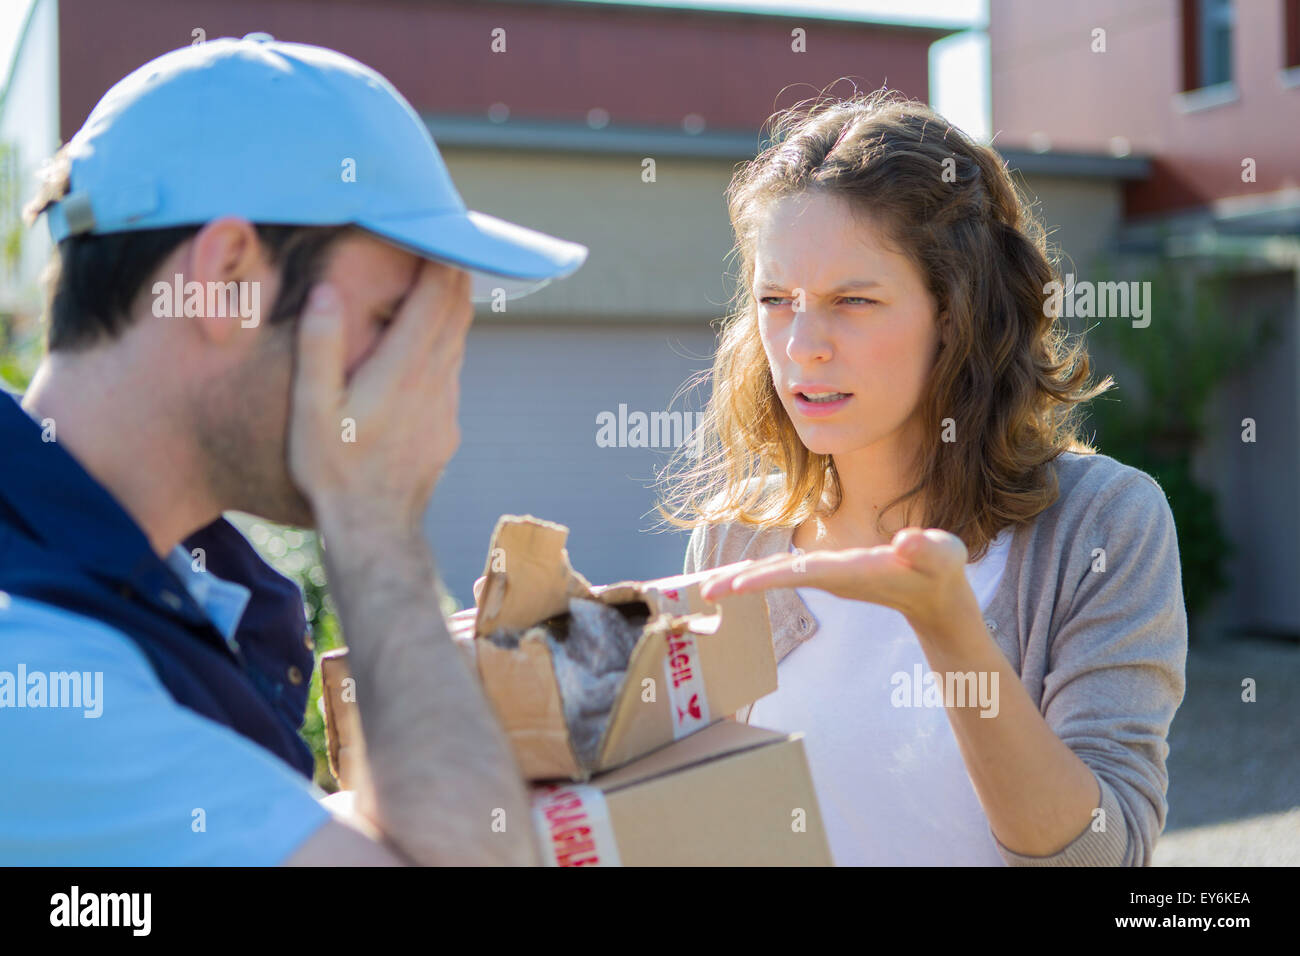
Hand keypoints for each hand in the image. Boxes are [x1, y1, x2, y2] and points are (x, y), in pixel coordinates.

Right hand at [288, 262, 471, 534]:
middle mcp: (434, 383)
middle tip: (442, 244)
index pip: (435, 299)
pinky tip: (426, 347)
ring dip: (451, 310)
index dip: (439, 261)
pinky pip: (451, 374)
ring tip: (438, 284)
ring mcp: (446, 407)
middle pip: (456, 314)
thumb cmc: (333, 470)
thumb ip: (319, 347)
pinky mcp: (447, 428)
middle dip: (451, 276)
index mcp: (402, 370)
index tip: (435, 232)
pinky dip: (444, 347)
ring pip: (458, 343)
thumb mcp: (311, 409)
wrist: (375, 529)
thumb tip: (324, 292)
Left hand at [698, 527, 978, 637]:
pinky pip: (782, 572)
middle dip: (739, 584)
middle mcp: (830, 576)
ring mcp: (826, 576)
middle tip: (699, 592)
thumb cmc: (941, 572)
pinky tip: (734, 576)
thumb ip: (928, 549)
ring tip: (703, 585)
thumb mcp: (944, 555)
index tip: (735, 586)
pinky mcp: (826, 573)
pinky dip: (756, 573)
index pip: (801, 573)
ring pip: (775, 576)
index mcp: (849, 572)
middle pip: (776, 578)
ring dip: (740, 580)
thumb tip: (908, 543)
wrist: (939, 598)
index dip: (767, 578)